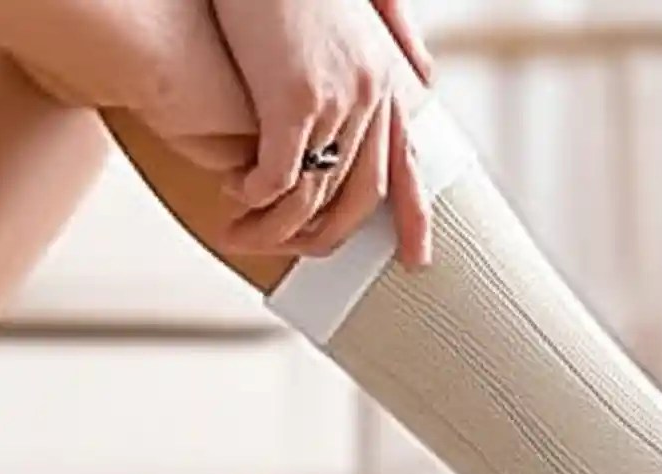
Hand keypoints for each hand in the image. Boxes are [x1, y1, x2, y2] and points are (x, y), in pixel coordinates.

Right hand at [211, 0, 432, 265]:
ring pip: (317, 190)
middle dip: (335, 238)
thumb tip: (424, 79)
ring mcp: (338, 100)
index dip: (415, 218)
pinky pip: (281, 170)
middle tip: (304, 261)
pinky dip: (259, 193)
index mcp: (389, 84)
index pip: (409, 165)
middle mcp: (374, 98)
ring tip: (244, 233)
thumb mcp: (364, 15)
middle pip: (366, 193)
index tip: (414, 258)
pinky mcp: (293, 97)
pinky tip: (237, 196)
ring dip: (280, 223)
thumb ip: (394, 50)